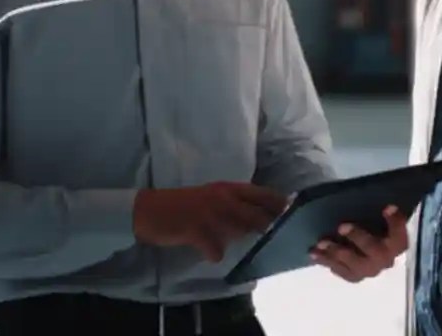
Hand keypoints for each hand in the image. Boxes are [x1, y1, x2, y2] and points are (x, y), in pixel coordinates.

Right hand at [133, 182, 287, 261]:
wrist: (149, 210)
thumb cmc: (182, 205)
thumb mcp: (210, 198)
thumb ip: (232, 206)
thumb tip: (256, 220)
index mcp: (225, 188)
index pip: (259, 194)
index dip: (277, 203)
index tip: (292, 212)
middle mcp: (221, 198)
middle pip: (255, 213)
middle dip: (267, 224)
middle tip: (276, 234)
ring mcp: (209, 214)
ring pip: (238, 230)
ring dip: (239, 238)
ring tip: (232, 241)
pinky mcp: (196, 230)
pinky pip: (215, 248)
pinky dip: (215, 253)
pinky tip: (210, 253)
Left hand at [310, 205, 407, 282]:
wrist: (370, 247)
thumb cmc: (374, 225)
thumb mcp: (376, 216)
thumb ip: (376, 212)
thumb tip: (375, 201)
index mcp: (396, 242)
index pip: (400, 233)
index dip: (396, 222)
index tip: (387, 207)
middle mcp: (386, 259)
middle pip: (375, 251)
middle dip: (358, 238)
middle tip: (341, 226)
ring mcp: (371, 269)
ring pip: (356, 265)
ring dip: (337, 253)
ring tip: (320, 244)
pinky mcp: (356, 276)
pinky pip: (343, 272)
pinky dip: (329, 263)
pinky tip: (316, 254)